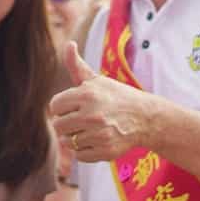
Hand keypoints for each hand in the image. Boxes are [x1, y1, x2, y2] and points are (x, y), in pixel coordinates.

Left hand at [49, 42, 150, 162]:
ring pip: (68, 142)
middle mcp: (92, 115)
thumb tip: (68, 44)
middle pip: (58, 126)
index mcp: (87, 94)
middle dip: (67, 123)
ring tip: (90, 130)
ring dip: (76, 137)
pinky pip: (80, 155)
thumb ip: (77, 65)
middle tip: (81, 120)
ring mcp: (99, 135)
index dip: (62, 107)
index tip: (73, 106)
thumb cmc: (116, 96)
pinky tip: (97, 140)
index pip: (54, 106)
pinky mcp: (105, 151)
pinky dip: (85, 150)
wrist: (144, 118)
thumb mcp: (97, 80)